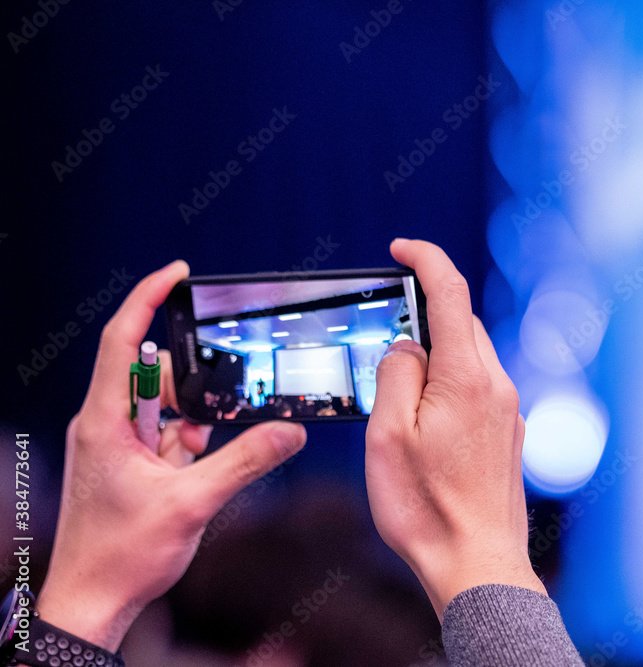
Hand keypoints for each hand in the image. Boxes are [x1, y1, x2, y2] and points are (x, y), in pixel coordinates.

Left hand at [36, 260, 306, 650]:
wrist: (93, 600)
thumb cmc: (119, 555)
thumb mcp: (192, 503)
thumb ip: (245, 461)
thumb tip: (289, 431)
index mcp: (106, 421)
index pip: (123, 341)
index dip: (148, 299)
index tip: (178, 274)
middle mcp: (107, 424)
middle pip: (156, 375)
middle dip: (192, 393)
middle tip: (209, 426)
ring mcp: (117, 443)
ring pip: (166, 408)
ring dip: (192, 428)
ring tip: (191, 468)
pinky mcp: (128, 462)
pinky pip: (167, 435)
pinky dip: (188, 447)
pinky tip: (190, 476)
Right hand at [365, 239, 544, 619]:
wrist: (476, 564)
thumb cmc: (426, 507)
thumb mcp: (388, 434)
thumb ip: (396, 373)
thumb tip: (408, 346)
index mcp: (467, 377)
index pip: (450, 294)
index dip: (425, 260)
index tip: (400, 248)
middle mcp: (497, 385)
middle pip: (462, 324)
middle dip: (423, 316)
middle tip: (385, 335)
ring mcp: (509, 410)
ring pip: (470, 357)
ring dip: (435, 356)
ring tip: (399, 395)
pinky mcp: (508, 433)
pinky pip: (478, 388)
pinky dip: (449, 384)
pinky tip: (425, 421)